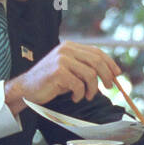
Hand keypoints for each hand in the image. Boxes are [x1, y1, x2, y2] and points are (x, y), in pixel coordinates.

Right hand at [4, 42, 121, 113]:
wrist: (26, 89)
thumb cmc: (49, 82)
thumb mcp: (68, 70)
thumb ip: (84, 67)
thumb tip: (110, 74)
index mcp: (69, 47)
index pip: (96, 51)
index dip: (110, 63)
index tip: (117, 74)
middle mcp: (66, 50)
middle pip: (97, 61)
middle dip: (107, 76)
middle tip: (109, 87)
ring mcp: (62, 60)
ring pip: (90, 74)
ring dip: (92, 89)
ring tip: (87, 96)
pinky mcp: (58, 72)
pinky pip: (79, 85)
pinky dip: (80, 94)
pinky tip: (74, 98)